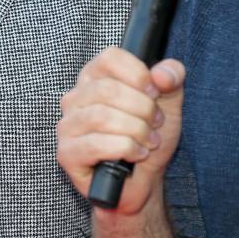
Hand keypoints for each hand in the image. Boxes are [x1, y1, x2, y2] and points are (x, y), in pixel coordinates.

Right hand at [57, 47, 185, 216]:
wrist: (143, 180)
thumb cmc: (148, 135)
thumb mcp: (169, 101)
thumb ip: (172, 77)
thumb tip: (163, 74)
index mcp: (94, 77)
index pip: (109, 58)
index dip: (137, 73)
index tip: (154, 91)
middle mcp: (75, 97)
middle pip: (108, 89)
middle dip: (142, 108)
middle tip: (156, 122)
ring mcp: (67, 125)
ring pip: (102, 117)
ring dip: (136, 130)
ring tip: (149, 140)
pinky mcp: (67, 153)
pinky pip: (96, 144)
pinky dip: (125, 148)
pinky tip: (137, 154)